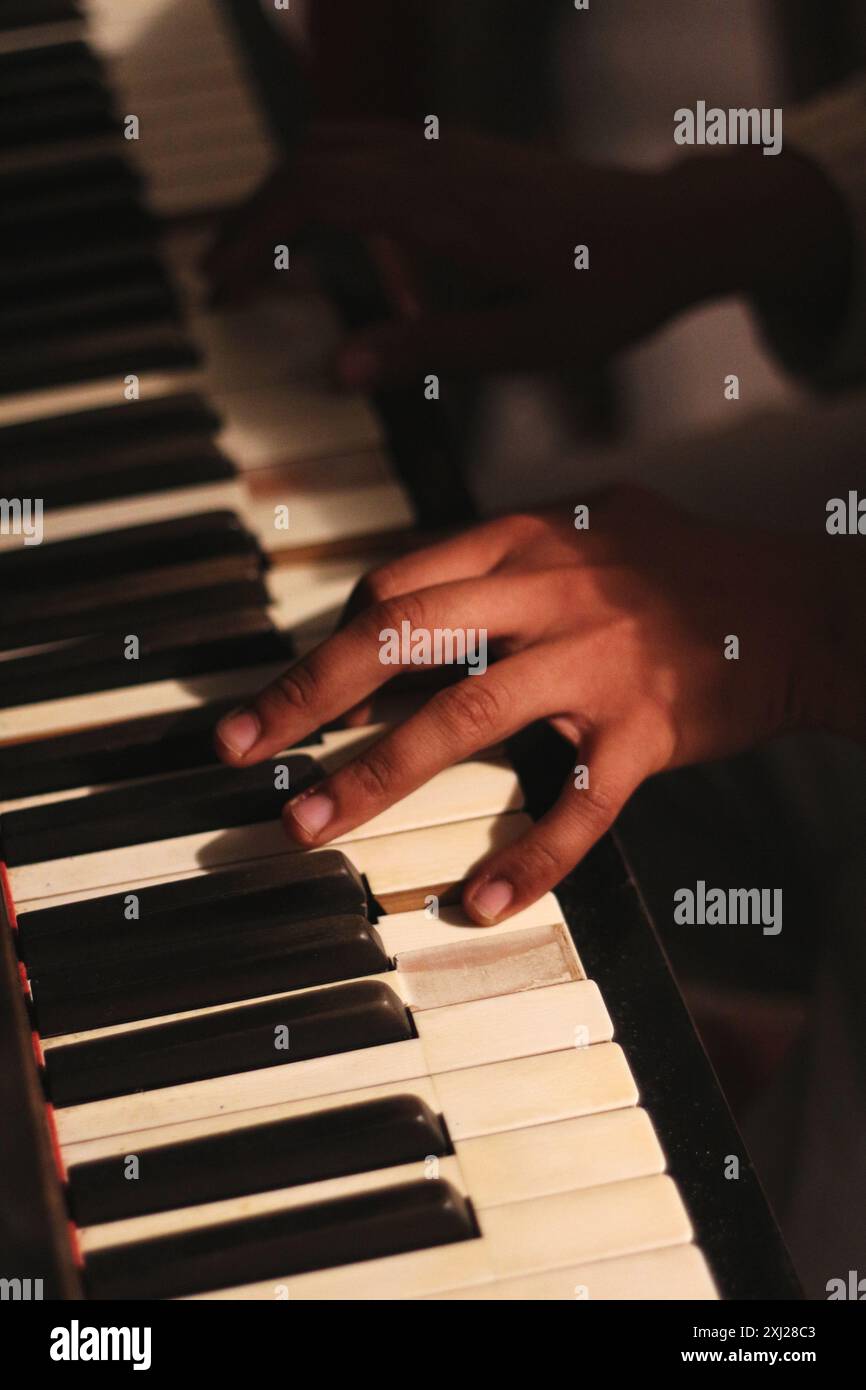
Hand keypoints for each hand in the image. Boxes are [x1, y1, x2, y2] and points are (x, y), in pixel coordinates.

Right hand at [204, 124, 708, 384]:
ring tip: (258, 259)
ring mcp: (452, 149)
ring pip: (337, 144)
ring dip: (286, 195)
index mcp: (444, 203)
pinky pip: (372, 149)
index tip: (221, 286)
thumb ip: (429, 350)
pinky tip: (328, 237)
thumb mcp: (526, 342)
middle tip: (220, 280)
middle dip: (253, 217)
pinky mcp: (466, 155)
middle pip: (310, 159)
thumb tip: (338, 368)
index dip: (256, 236)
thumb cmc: (613, 289)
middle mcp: (440, 160)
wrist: (679, 231)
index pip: (315, 193)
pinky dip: (327, 184)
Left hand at [214, 485, 861, 922]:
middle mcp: (550, 591)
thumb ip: (506, 551)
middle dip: (306, 695)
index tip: (295, 691)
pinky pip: (577, 807)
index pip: (398, 583)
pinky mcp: (644, 732)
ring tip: (308, 826)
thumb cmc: (688, 569)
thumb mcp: (590, 526)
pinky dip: (529, 859)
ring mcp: (596, 663)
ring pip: (463, 718)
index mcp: (528, 538)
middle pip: (400, 637)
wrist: (800, 606)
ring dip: (373, 776)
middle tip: (240, 748)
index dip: (331, 640)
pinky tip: (481, 902)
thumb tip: (414, 589)